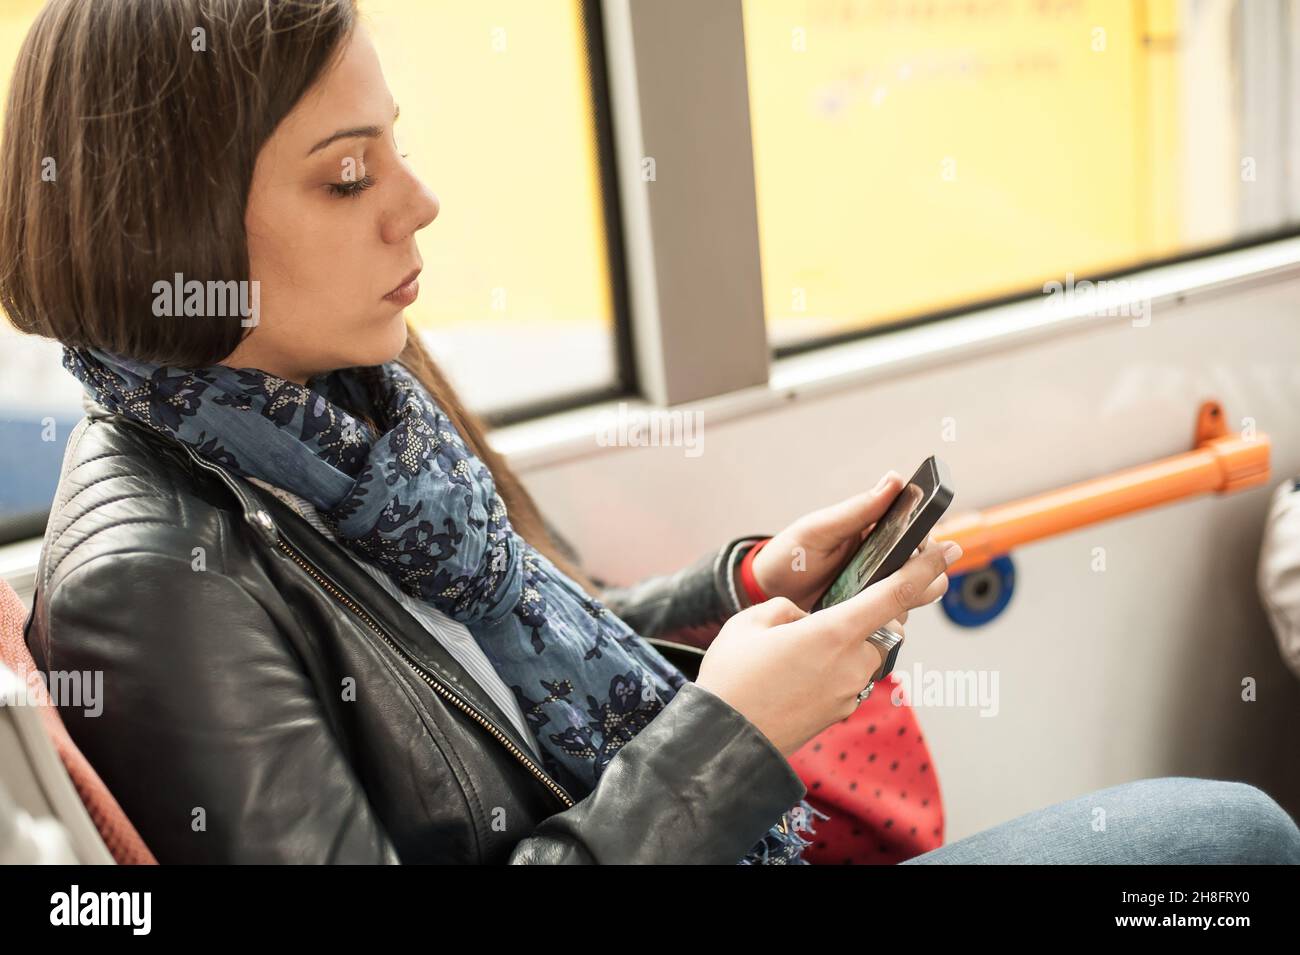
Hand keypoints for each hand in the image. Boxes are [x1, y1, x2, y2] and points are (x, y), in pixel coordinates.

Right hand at [698, 536, 953, 756]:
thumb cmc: (732, 678)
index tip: (951, 549)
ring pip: (867, 653)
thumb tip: (804, 620)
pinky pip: (849, 677)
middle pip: (885, 625)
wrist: (724, 741)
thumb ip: (785, 609)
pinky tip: (800, 671)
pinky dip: (836, 666)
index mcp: (834, 631)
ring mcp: (849, 692)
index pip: (896, 593)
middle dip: (875, 610)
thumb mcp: (749, 622)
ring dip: (851, 641)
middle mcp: (852, 663)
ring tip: (805, 644)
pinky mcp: (840, 712)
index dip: (927, 568)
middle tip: (847, 602)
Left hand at [748, 471, 953, 611]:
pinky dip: (890, 621)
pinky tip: (873, 620)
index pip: (918, 529)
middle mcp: (883, 559)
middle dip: (924, 572)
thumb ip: (857, 509)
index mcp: (875, 530)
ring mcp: (878, 588)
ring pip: (916, 594)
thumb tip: (894, 480)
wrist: (767, 594)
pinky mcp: (869, 615)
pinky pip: (894, 618)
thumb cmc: (791, 554)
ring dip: (909, 598)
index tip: (919, 544)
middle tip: (902, 577)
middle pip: (925, 565)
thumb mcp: (819, 529)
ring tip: (882, 600)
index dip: (924, 537)